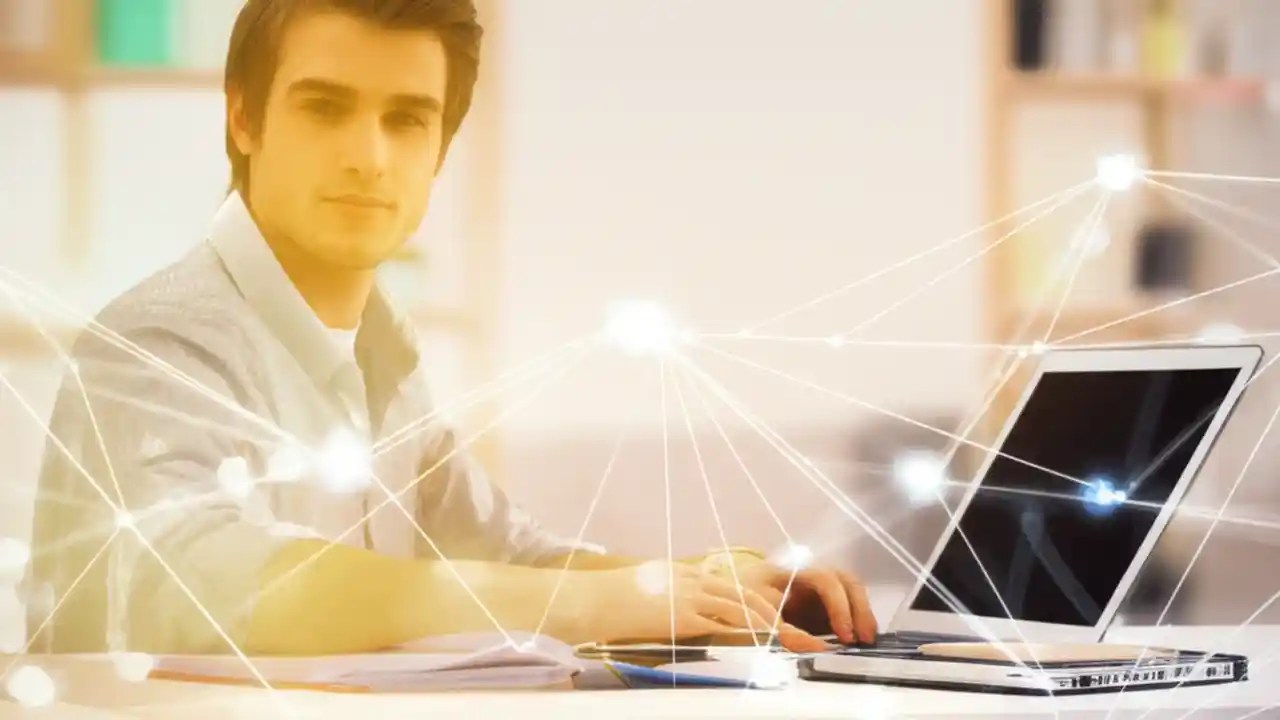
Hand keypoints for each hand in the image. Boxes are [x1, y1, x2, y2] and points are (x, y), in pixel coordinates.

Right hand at [579, 562, 822, 650]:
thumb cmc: (611, 599)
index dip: (747, 595)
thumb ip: (668, 590)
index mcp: (681, 572)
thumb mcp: (645, 585)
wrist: (593, 600)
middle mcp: (688, 580)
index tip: (765, 605)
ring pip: (735, 604)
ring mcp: (686, 597)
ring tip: (779, 632)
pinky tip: (756, 637)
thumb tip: (681, 602)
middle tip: (782, 620)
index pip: (724, 582)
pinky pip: (720, 622)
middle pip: (738, 590)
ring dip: (760, 619)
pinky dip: (742, 629)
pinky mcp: (681, 616)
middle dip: (764, 605)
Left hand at [737, 561, 877, 645]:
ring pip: (850, 589)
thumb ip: (786, 634)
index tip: (845, 634)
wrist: (731, 600)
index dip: (839, 605)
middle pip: (844, 579)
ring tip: (867, 640)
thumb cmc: (742, 604)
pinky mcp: (821, 597)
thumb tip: (820, 649)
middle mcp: (807, 569)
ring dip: (862, 613)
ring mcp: (816, 581)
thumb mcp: (757, 618)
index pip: (825, 578)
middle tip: (865, 638)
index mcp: (789, 568)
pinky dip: (855, 618)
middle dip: (859, 609)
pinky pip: (845, 602)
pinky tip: (859, 638)